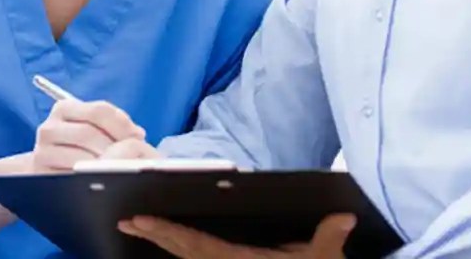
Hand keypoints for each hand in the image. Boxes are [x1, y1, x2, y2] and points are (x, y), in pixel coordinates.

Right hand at [31, 99, 149, 171]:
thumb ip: (115, 125)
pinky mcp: (42, 175)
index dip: (122, 124)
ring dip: (105, 165)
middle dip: (115, 147)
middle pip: (89, 133)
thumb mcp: (94, 129)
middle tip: (133, 159)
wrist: (48, 170)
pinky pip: (72, 177)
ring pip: (81, 157)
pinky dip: (91, 180)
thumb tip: (138, 135)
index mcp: (64, 108)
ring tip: (122, 172)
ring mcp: (43, 152)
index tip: (138, 138)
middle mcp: (49, 128)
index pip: (98, 111)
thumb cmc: (80, 147)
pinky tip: (104, 183)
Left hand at [118, 213, 355, 257]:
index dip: (168, 233)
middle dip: (155, 236)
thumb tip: (345, 216)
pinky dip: (181, 248)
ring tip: (136, 227)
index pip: (197, 245)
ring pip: (187, 257)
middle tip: (125, 221)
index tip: (141, 221)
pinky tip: (168, 240)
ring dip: (163, 242)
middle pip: (184, 251)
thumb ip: (328, 238)